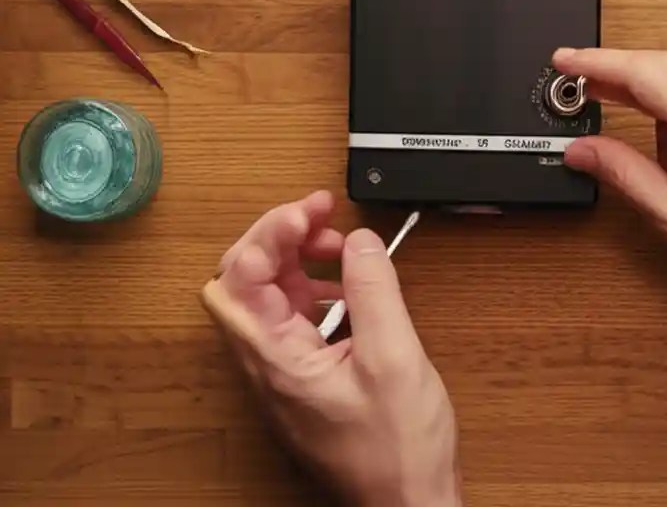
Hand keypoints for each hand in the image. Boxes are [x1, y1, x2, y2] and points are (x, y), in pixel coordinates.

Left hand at [202, 192, 460, 506]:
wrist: (405, 504)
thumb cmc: (397, 451)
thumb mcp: (394, 357)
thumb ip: (374, 291)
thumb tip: (360, 241)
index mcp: (276, 358)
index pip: (239, 276)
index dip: (269, 232)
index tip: (311, 210)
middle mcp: (268, 365)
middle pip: (245, 281)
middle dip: (280, 238)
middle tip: (323, 217)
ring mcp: (283, 374)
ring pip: (269, 299)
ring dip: (298, 262)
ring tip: (341, 247)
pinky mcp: (304, 381)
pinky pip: (294, 322)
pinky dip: (317, 292)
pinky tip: (351, 292)